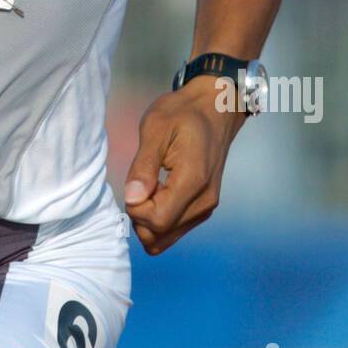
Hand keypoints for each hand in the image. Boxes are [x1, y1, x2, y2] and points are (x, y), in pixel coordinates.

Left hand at [123, 75, 245, 254]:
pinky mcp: (204, 209)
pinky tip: (158, 192)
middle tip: (140, 184)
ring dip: (148, 220)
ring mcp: (206, 208)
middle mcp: (204, 202)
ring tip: (149, 186)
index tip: (135, 182)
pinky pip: (174, 229)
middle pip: (160, 234)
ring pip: (165, 238)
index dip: (135, 208)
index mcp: (193, 181)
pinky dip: (159, 219)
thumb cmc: (183, 113)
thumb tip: (132, 199)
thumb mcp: (156, 129)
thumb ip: (143, 166)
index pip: (157, 220)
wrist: (216, 109)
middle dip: (139, 216)